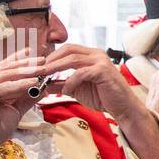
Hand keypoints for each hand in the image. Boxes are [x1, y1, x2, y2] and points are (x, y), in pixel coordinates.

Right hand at [0, 47, 49, 158]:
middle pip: (6, 68)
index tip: (33, 53)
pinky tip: (33, 82)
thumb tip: (41, 90)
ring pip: (7, 75)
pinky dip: (21, 84)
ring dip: (26, 71)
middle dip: (26, 62)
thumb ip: (25, 100)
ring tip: (42, 68)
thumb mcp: (14, 112)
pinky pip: (5, 87)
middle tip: (43, 58)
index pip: (4, 68)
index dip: (18, 59)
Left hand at [46, 44, 158, 158]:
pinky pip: (81, 73)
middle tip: (36, 70)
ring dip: (56, 68)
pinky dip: (71, 81)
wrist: (123, 108)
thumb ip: (62, 84)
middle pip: (67, 50)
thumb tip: (43, 84)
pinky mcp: (104, 71)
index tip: (37, 67)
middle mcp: (96, 54)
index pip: (66, 49)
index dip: (51, 56)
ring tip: (44, 78)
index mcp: (91, 55)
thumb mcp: (77, 89)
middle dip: (50, 60)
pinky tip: (66, 91)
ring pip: (72, 59)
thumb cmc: (103, 98)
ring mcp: (101, 61)